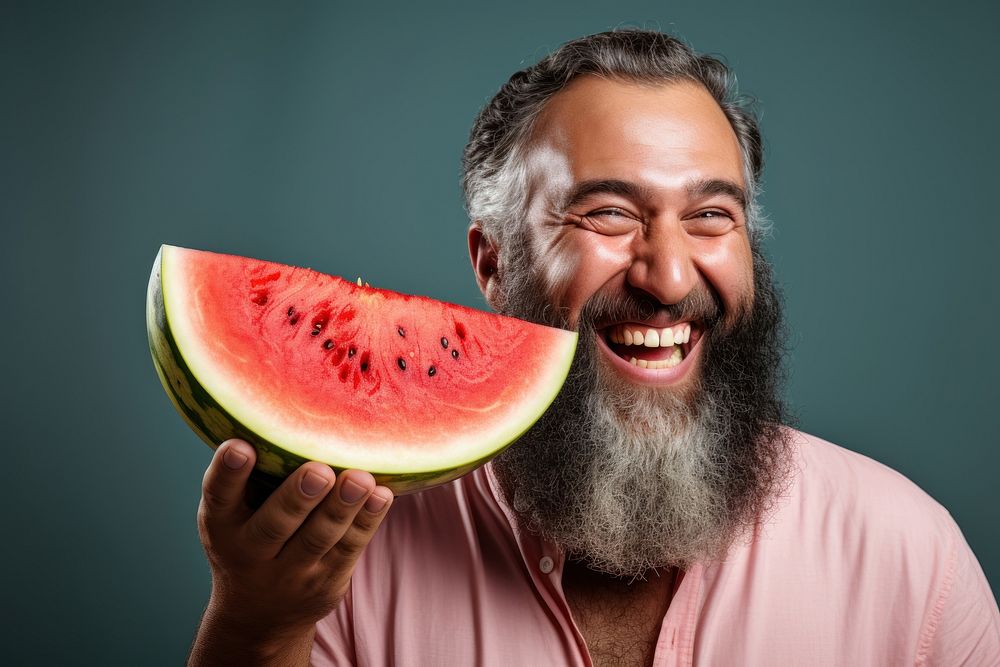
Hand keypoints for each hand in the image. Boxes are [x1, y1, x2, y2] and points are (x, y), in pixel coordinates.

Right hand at [196, 438, 392, 646]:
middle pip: (275, 524)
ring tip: (360, 479)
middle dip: (298, 497)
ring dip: (342, 507)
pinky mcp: (327, 580)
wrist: (259, 615)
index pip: (219, 496)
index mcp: (221, 525)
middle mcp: (251, 552)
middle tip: (319, 471)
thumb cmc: (248, 537)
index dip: (228, 473)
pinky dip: (367, 520)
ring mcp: (291, 572)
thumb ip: (249, 477)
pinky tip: (381, 495)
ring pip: (319, 538)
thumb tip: (285, 410)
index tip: (240, 446)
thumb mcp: (232, 514)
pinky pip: (350, 547)